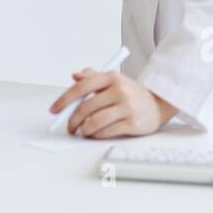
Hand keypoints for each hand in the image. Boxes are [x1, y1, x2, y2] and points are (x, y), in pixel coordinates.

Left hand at [49, 68, 178, 138]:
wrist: (157, 104)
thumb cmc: (130, 93)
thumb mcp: (113, 80)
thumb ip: (92, 77)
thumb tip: (74, 76)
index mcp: (111, 77)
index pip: (81, 87)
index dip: (64, 100)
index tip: (54, 110)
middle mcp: (119, 90)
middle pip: (86, 108)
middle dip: (72, 120)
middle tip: (69, 127)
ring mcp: (127, 107)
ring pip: (94, 122)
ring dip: (84, 129)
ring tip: (82, 131)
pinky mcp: (133, 123)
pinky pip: (107, 132)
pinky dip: (96, 135)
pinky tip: (95, 134)